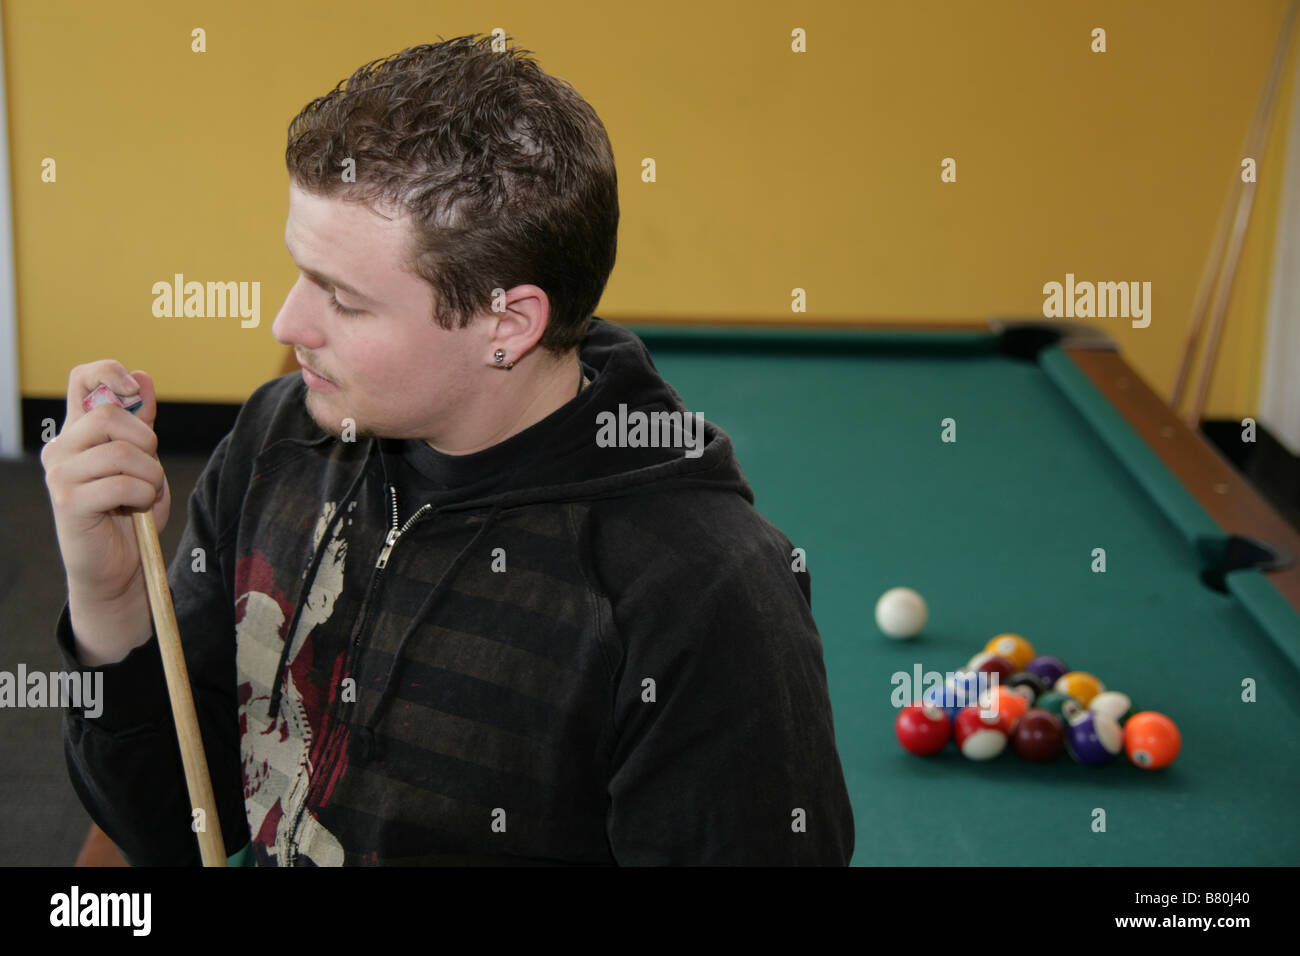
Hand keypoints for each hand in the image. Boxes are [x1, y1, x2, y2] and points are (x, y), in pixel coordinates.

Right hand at [41, 362, 169, 658]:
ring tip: (146, 493)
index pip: (83, 378)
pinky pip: (121, 483)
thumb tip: (141, 376)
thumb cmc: (131, 512)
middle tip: (149, 469)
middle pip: (110, 415)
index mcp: (78, 432)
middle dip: (147, 442)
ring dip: (150, 474)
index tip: (135, 391)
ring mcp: (60, 475)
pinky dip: (144, 494)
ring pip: (121, 451)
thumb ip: (142, 422)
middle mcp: (62, 448)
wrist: (119, 566)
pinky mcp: (68, 502)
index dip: (110, 373)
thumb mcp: (144, 461)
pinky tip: (138, 507)